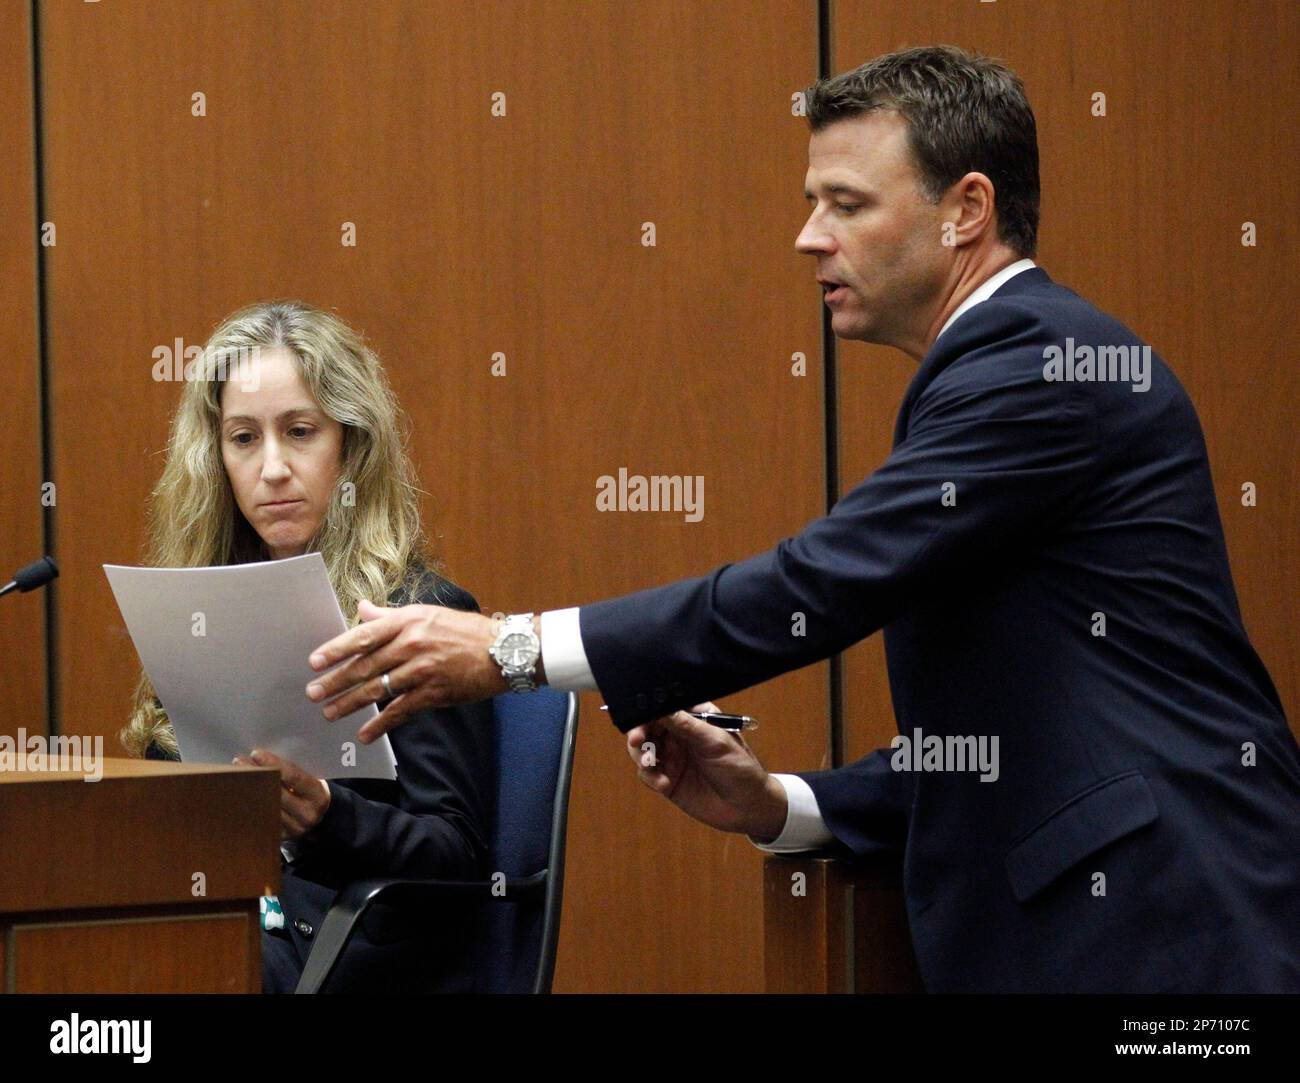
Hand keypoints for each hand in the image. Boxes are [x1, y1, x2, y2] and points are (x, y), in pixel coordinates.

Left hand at [233, 749, 330, 840]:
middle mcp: (307, 814)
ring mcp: (294, 829)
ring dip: (250, 790)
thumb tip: (264, 758)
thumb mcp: (312, 781)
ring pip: (267, 807)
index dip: (275, 764)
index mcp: (317, 795)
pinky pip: (262, 820)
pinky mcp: (282, 838)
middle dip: (257, 775)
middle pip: (277, 792)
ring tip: (236, 776)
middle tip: (239, 762)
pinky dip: (250, 806)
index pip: (294, 777)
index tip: (256, 753)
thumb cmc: (312, 793)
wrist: (322, 819)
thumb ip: (294, 774)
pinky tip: (240, 795)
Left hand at [305, 600, 507, 743]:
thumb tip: (360, 609)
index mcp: (407, 621)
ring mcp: (422, 671)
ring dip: (350, 704)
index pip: (363, 636)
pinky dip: (380, 725)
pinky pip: (400, 711)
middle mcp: (412, 644)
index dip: (336, 650)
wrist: (501, 651)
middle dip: (335, 682)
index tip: (314, 662)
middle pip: (365, 666)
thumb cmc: (464, 630)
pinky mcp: (433, 693)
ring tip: (330, 713)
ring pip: (377, 690)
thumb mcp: (426, 614)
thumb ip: (389, 615)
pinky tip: (365, 734)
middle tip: (313, 693)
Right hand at [626, 702, 788, 841]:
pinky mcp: (668, 780)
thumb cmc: (740, 768)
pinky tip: (664, 784)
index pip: (666, 707)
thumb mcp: (716, 742)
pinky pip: (648, 774)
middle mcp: (681, 735)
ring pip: (643, 749)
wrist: (748, 808)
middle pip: (649, 727)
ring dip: (641, 755)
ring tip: (649, 764)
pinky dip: (650, 777)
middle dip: (639, 732)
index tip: (641, 718)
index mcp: (695, 719)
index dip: (650, 710)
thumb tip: (661, 707)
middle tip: (637, 741)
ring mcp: (673, 758)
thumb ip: (687, 725)